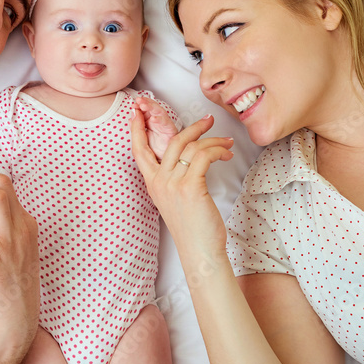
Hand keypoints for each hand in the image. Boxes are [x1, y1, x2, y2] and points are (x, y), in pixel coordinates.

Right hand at [131, 111, 233, 260]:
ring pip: (191, 146)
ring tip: (226, 144)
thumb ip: (175, 180)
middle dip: (193, 127)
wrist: (199, 251)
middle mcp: (160, 182)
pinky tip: (226, 155)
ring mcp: (173, 184)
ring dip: (213, 141)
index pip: (139, 150)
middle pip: (172, 141)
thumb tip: (190, 158)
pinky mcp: (190, 186)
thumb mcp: (175, 200)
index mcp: (153, 184)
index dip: (137, 129)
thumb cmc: (193, 228)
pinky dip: (218, 151)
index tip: (138, 112)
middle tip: (209, 122)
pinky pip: (203, 156)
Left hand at [134, 96, 178, 160]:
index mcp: (149, 123)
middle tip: (138, 101)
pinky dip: (160, 120)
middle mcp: (157, 123)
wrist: (163, 164)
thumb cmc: (154, 153)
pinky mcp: (172, 131)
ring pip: (160, 112)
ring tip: (143, 106)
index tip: (133, 105)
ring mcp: (165, 126)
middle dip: (145, 103)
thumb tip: (131, 116)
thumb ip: (136, 128)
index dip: (139, 107)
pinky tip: (153, 119)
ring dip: (151, 107)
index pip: (144, 111)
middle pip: (152, 109)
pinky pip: (167, 123)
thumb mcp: (141, 139)